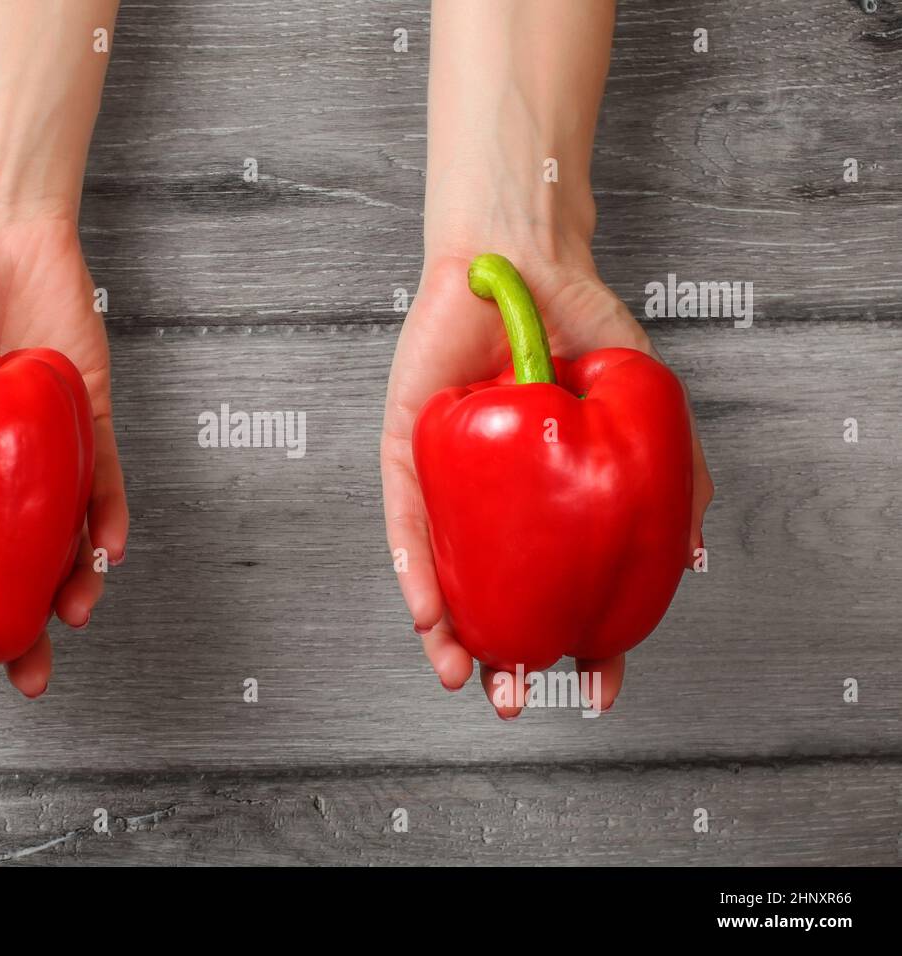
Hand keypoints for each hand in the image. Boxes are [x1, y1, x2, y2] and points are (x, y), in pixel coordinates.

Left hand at [381, 251, 712, 717]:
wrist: (524, 259)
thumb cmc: (577, 325)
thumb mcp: (642, 405)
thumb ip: (672, 474)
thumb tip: (684, 559)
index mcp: (542, 495)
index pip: (556, 584)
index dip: (575, 645)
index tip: (593, 691)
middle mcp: (487, 496)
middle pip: (489, 592)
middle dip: (498, 655)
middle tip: (513, 699)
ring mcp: (443, 476)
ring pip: (438, 569)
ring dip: (447, 630)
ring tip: (462, 672)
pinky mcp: (403, 445)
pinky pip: (405, 514)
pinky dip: (414, 564)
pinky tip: (427, 610)